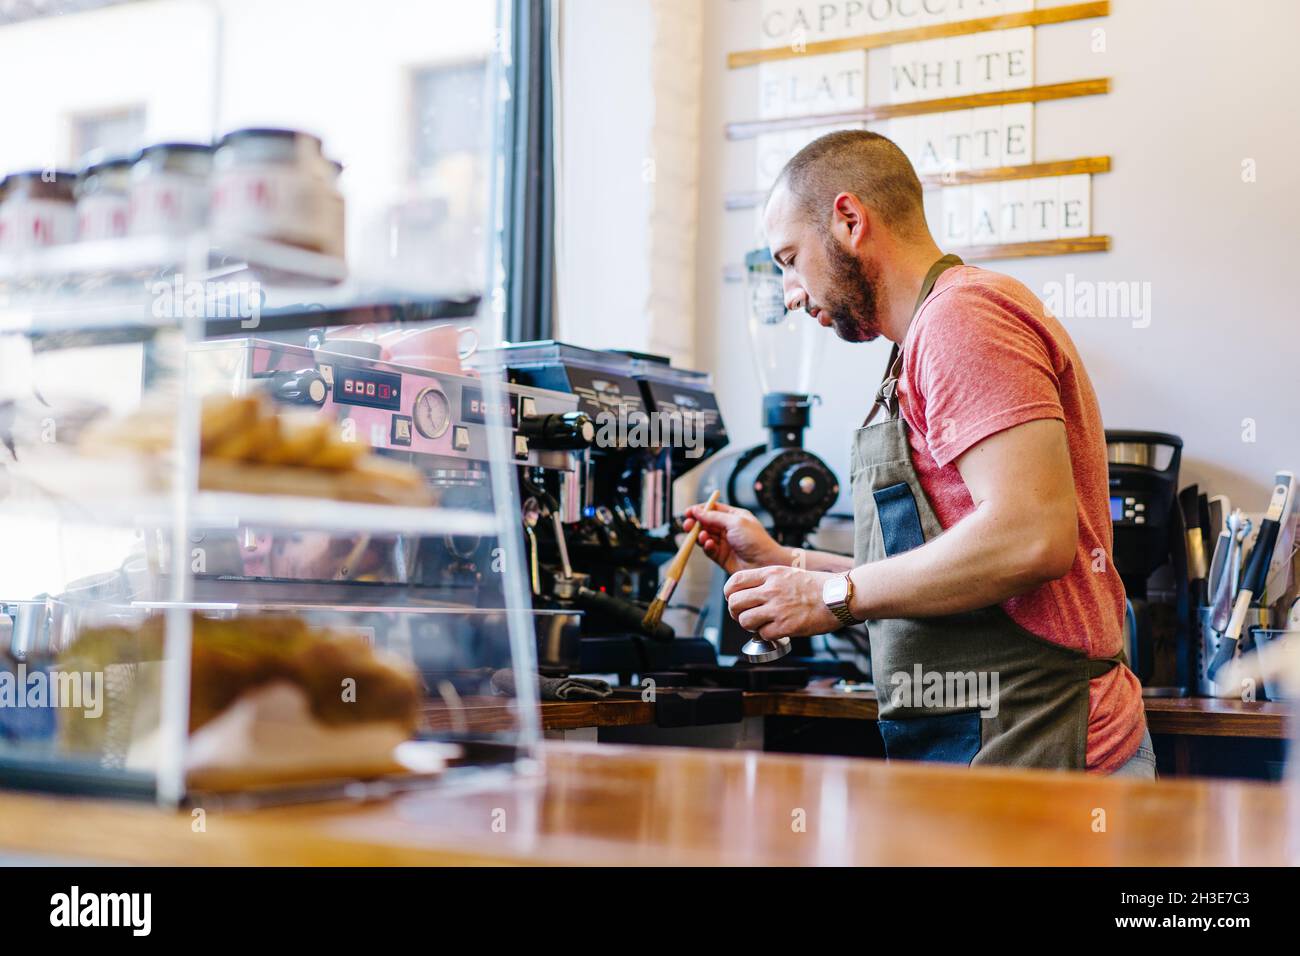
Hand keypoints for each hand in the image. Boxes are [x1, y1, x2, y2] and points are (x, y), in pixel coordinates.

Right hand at [682, 501, 787, 574]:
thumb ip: (714, 517)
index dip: (700, 510)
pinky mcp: (722, 557)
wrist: (765, 562)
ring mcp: (725, 543)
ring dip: (700, 536)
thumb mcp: (735, 522)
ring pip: (705, 537)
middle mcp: (728, 529)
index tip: (688, 512)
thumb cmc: (755, 539)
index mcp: (734, 517)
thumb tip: (697, 511)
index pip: (713, 510)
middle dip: (695, 524)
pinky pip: (709, 550)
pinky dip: (707, 547)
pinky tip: (709, 545)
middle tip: (687, 525)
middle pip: (706, 523)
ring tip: (701, 536)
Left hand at [723, 566, 838, 639]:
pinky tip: (775, 630)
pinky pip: (762, 634)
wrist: (840, 597)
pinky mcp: (785, 626)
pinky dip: (766, 635)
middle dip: (735, 612)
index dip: (729, 593)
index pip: (734, 582)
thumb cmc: (817, 586)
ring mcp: (777, 608)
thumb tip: (749, 593)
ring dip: (749, 625)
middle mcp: (771, 590)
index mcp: (770, 574)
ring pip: (744, 621)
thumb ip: (768, 581)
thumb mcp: (788, 573)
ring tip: (760, 624)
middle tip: (744, 616)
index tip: (734, 599)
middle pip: (734, 603)